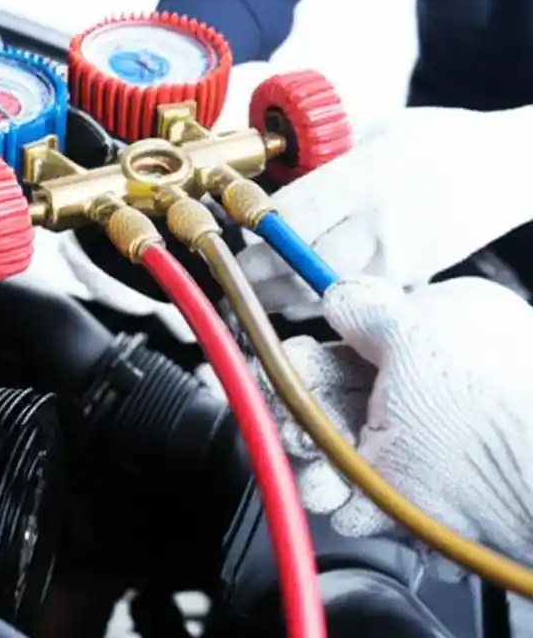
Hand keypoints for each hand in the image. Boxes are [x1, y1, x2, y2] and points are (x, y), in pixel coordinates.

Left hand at [238, 104, 532, 319]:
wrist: (512, 167)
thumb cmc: (441, 141)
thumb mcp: (376, 128)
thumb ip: (322, 149)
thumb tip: (267, 162)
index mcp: (364, 177)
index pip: (293, 216)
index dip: (256, 233)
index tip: (232, 236)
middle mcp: (380, 222)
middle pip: (302, 264)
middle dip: (261, 275)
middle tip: (235, 274)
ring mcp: (399, 255)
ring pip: (326, 290)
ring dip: (285, 295)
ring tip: (259, 288)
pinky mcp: (412, 277)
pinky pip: (356, 296)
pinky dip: (323, 299)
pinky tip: (301, 291)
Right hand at [260, 275, 532, 569]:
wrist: (519, 490)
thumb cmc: (481, 406)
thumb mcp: (417, 334)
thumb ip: (370, 309)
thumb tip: (338, 292)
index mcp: (437, 340)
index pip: (355, 340)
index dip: (309, 354)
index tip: (281, 364)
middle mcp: (423, 392)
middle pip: (333, 395)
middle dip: (299, 409)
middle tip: (290, 417)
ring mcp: (414, 447)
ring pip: (335, 446)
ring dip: (313, 457)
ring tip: (316, 466)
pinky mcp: (404, 497)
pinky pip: (353, 495)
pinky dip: (341, 498)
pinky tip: (341, 494)